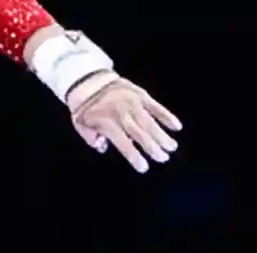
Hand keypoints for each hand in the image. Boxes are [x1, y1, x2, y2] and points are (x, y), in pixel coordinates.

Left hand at [67, 72, 181, 172]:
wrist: (89, 80)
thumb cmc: (85, 107)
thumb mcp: (80, 125)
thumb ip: (91, 139)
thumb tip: (103, 147)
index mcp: (106, 123)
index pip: (123, 143)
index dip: (134, 156)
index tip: (144, 167)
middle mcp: (122, 113)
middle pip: (139, 133)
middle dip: (152, 147)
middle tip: (163, 158)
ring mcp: (133, 103)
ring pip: (150, 121)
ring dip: (162, 135)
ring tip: (171, 147)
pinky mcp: (141, 95)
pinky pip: (156, 106)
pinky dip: (167, 116)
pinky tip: (176, 126)